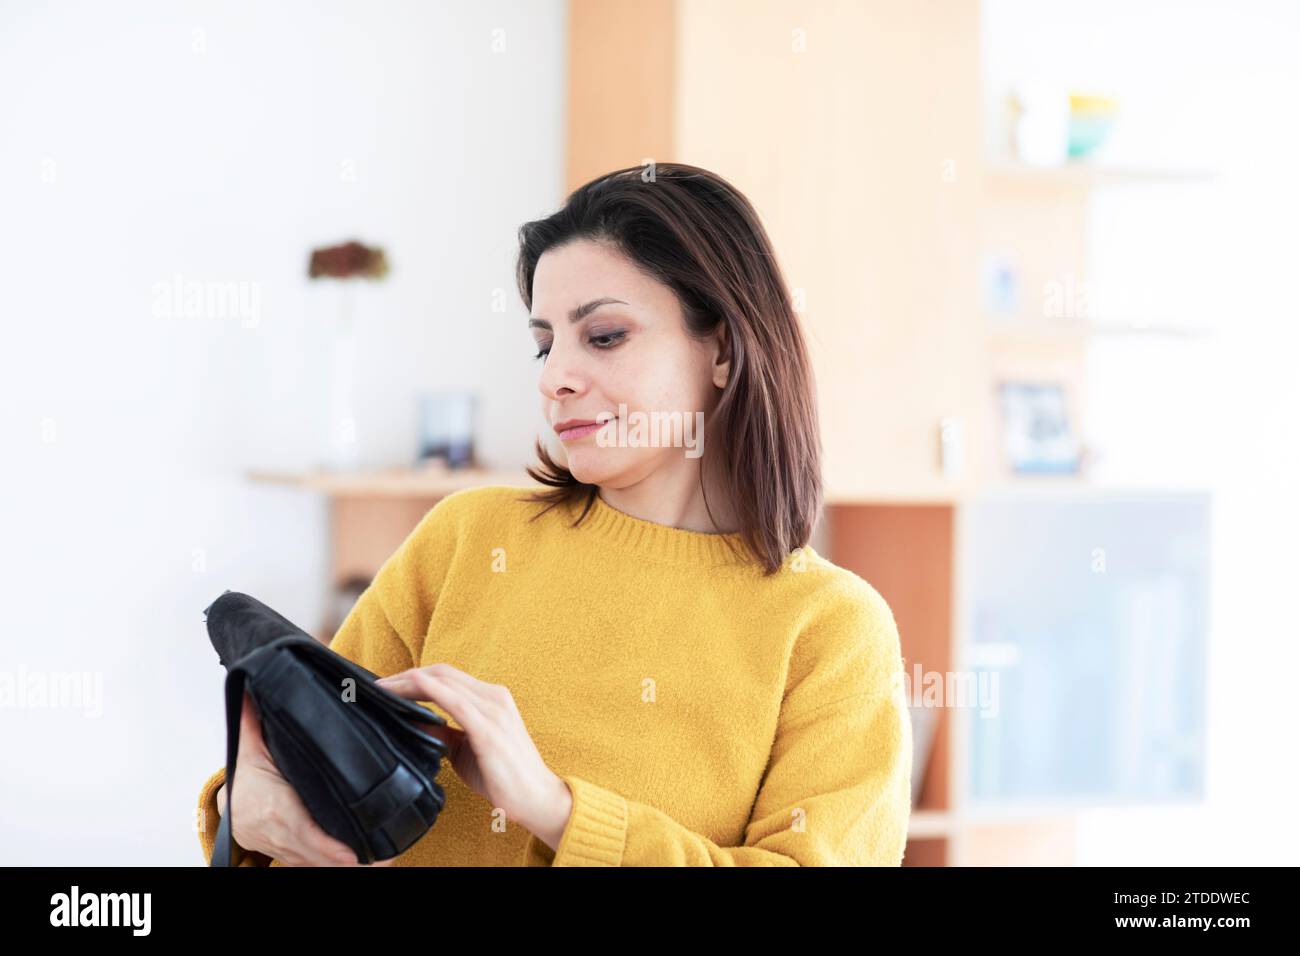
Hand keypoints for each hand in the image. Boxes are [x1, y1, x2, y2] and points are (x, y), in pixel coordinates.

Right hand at [215, 690, 393, 866]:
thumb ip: (254, 720)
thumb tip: (255, 685)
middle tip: (381, 861)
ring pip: (311, 863)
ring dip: (340, 865)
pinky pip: (310, 865)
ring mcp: (279, 848)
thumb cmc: (246, 776)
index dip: (323, 844)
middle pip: (309, 852)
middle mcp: (272, 832)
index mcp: (267, 805)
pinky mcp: (287, 856)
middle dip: (342, 859)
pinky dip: (331, 865)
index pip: (297, 828)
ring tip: (380, 863)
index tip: (349, 854)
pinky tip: (362, 864)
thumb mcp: (250, 747)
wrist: (229, 804)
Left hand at [375, 664, 572, 848]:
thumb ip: (443, 732)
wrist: (537, 798)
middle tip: (375, 687)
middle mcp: (493, 697)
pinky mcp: (489, 728)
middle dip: (405, 675)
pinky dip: (427, 691)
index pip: (446, 676)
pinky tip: (407, 693)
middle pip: (441, 672)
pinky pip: (453, 701)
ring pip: (443, 681)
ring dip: (408, 682)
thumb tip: (411, 723)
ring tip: (381, 691)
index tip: (387, 687)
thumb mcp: (465, 750)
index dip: (414, 676)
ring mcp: (493, 709)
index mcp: (491, 699)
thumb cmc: (503, 776)